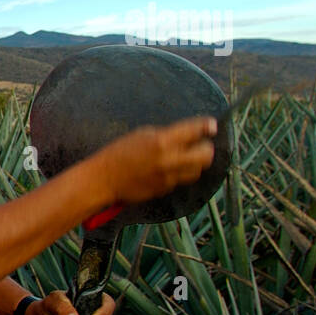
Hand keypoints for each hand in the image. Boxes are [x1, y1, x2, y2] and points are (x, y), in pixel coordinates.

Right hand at [94, 116, 217, 205]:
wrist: (104, 180)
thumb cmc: (118, 153)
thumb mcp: (142, 135)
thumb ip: (166, 134)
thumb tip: (187, 135)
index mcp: (162, 142)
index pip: (195, 130)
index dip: (206, 126)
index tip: (211, 125)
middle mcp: (169, 160)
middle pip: (206, 155)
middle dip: (206, 147)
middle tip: (200, 144)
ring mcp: (169, 177)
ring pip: (197, 170)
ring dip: (195, 162)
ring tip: (186, 157)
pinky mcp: (166, 189)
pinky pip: (181, 180)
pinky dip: (179, 173)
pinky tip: (167, 168)